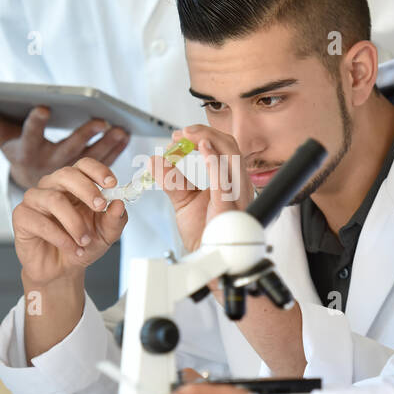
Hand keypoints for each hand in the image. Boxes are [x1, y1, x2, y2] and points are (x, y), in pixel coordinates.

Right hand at [0, 104, 129, 189]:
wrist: (31, 185)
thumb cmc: (17, 150)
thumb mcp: (0, 136)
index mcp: (28, 152)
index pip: (31, 135)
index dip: (36, 122)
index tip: (44, 106)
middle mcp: (48, 164)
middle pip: (67, 149)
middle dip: (85, 134)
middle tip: (102, 120)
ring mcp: (68, 174)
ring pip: (89, 159)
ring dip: (107, 144)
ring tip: (121, 129)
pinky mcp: (83, 180)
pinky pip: (100, 165)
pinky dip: (114, 151)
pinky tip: (125, 136)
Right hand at [12, 157, 127, 286]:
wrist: (62, 270)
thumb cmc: (81, 245)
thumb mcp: (106, 235)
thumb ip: (115, 220)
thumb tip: (119, 204)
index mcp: (74, 184)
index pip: (84, 165)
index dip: (98, 171)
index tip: (111, 184)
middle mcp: (53, 186)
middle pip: (66, 174)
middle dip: (87, 190)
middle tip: (100, 207)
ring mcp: (35, 200)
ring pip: (54, 200)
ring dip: (74, 223)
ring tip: (85, 241)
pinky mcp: (21, 216)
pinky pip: (40, 221)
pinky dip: (60, 237)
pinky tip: (71, 248)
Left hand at [152, 125, 252, 252]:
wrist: (205, 260)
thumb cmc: (204, 234)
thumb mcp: (182, 199)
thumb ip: (170, 179)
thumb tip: (154, 161)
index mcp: (230, 181)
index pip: (223, 148)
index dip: (202, 136)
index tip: (179, 136)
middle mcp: (239, 185)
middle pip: (229, 146)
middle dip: (205, 133)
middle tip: (182, 133)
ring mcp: (238, 196)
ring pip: (231, 156)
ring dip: (209, 140)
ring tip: (189, 136)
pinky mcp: (231, 207)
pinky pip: (225, 180)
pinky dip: (214, 162)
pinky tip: (203, 149)